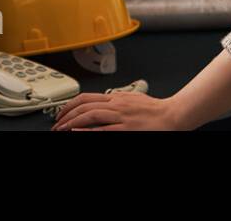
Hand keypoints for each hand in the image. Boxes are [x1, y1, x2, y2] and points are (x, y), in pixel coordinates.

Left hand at [51, 91, 178, 130]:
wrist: (173, 115)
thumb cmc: (155, 110)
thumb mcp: (132, 99)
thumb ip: (116, 100)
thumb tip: (104, 101)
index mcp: (116, 97)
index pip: (85, 97)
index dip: (69, 105)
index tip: (61, 113)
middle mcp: (116, 105)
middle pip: (84, 106)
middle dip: (66, 115)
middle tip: (57, 124)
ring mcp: (121, 117)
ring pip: (91, 115)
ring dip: (72, 122)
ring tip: (62, 129)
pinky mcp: (127, 129)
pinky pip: (104, 129)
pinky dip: (89, 131)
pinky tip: (78, 132)